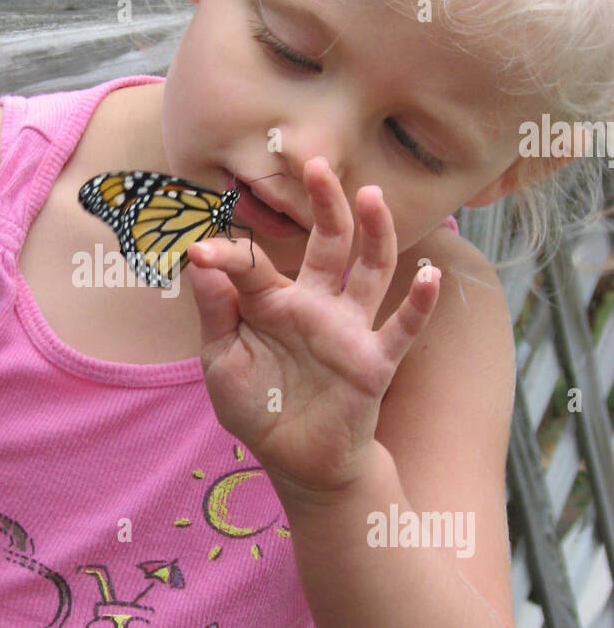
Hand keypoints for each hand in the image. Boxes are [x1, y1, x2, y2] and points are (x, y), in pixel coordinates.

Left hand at [185, 157, 440, 501]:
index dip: (228, 256)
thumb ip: (216, 313)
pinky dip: (418, 303)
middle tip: (316, 165)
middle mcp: (316, 305)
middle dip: (325, 204)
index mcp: (273, 302)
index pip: (254, 264)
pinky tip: (429, 275)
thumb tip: (198, 262)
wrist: (297, 462)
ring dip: (375, 234)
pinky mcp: (374, 362)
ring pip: (370, 270)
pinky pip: (401, 328)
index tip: (200, 250)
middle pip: (329, 243)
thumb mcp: (222, 362)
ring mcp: (349, 329)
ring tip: (372, 197)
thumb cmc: (257, 407)